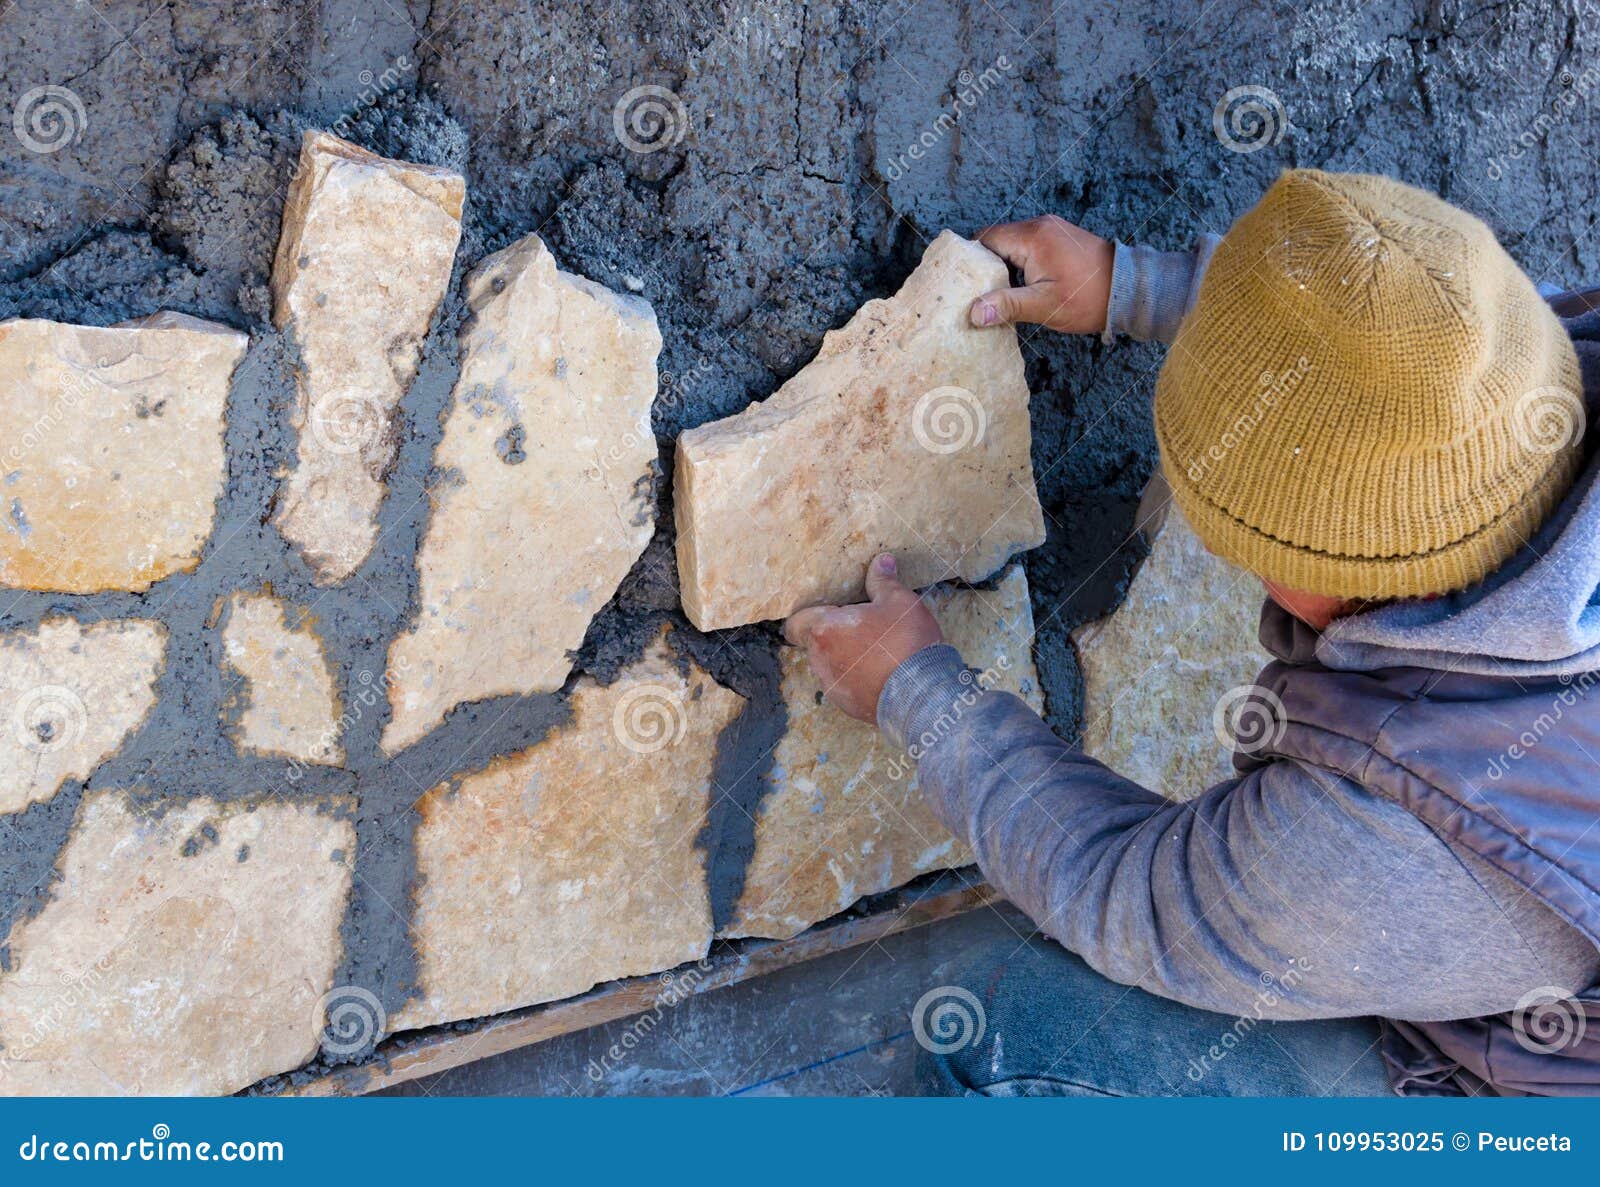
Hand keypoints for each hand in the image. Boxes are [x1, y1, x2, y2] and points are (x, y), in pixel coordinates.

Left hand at [783, 554, 943, 724]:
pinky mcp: (846, 704)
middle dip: (833, 635)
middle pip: (815, 643)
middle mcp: (820, 659)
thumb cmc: (905, 641)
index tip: (827, 613)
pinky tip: (881, 674)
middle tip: (861, 629)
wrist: (920, 693)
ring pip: (829, 665)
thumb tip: (882, 561)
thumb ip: (883, 581)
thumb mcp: (899, 601)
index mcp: (824, 629)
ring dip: (844, 657)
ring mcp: (832, 685)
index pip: (795, 623)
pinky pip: (844, 686)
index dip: (807, 617)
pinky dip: (856, 679)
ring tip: (875, 652)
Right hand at [970, 215, 1113, 333]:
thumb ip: (1007, 306)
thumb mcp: (1045, 305)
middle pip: (997, 241)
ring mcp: (1051, 230)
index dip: (971, 261)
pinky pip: (1027, 248)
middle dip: (985, 267)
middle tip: (977, 294)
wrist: (1131, 289)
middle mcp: (1039, 226)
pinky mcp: (1059, 239)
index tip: (963, 285)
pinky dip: (1019, 266)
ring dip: (1003, 268)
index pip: (985, 239)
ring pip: (1011, 245)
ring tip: (998, 296)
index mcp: (1032, 237)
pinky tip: (1020, 289)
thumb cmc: (1089, 297)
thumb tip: (974, 313)